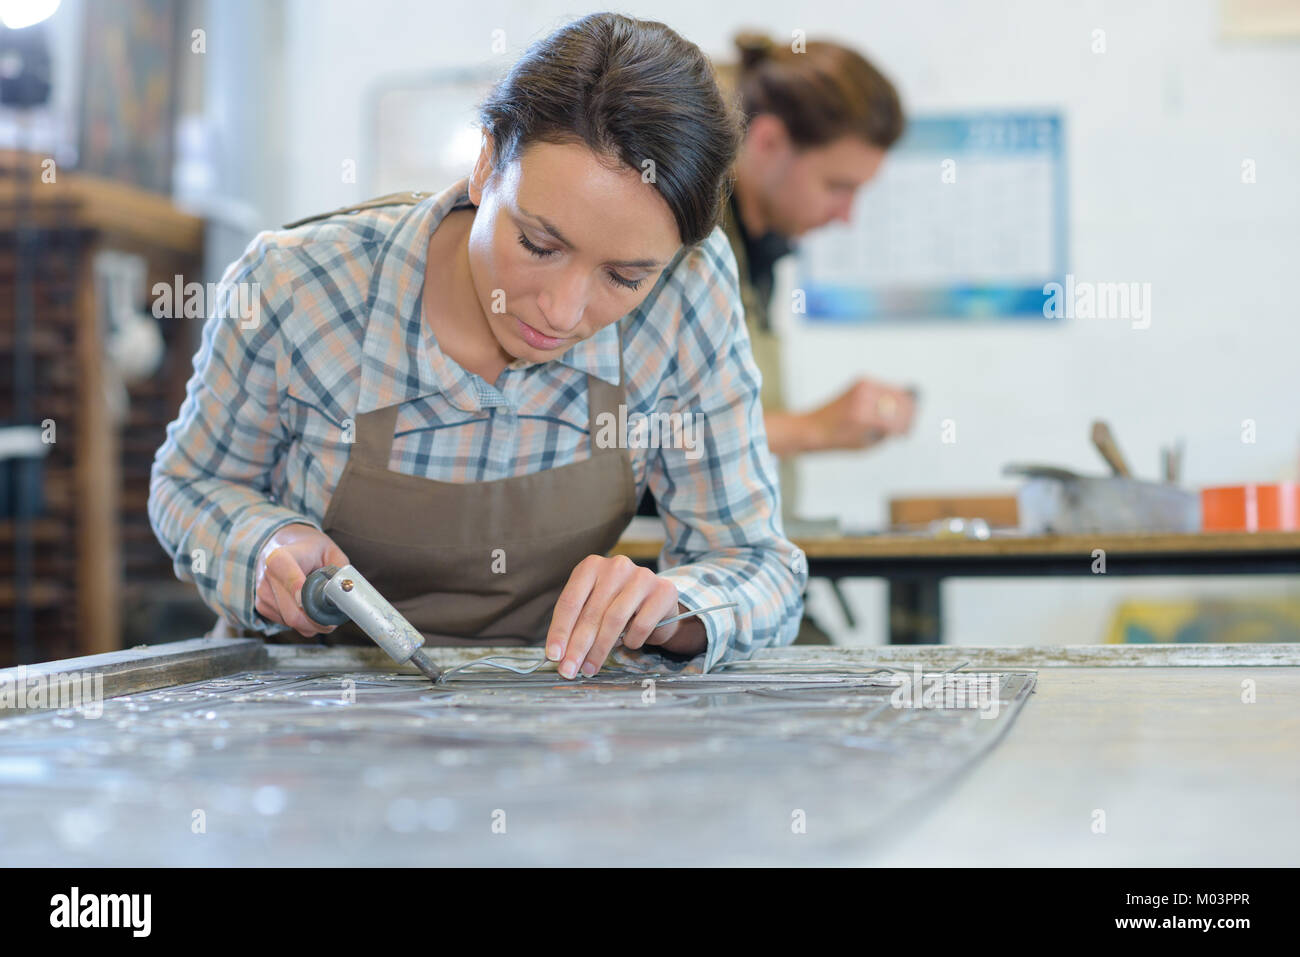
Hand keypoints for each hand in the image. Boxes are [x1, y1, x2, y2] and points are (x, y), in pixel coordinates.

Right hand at [254, 523, 350, 636]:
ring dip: (312, 622)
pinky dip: (302, 621)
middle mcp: (268, 577)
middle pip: (292, 613)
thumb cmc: (308, 548)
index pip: (288, 577)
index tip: (307, 600)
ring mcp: (263, 594)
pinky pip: (287, 624)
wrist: (281, 545)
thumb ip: (340, 569)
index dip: (298, 590)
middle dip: (318, 620)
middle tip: (335, 619)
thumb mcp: (329, 550)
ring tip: (320, 604)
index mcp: (281, 558)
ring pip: (292, 623)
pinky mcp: (262, 607)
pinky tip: (306, 605)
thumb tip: (348, 590)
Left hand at [545, 555, 705, 677]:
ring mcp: (641, 576)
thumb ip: (576, 625)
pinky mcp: (663, 591)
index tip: (553, 656)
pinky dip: (631, 641)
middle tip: (569, 670)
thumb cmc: (619, 608)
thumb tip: (558, 655)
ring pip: (614, 620)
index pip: (570, 602)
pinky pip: (641, 625)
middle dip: (577, 647)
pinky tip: (629, 644)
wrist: (658, 606)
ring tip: (591, 667)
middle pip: (590, 613)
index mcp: (591, 566)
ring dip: (600, 649)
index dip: (560, 631)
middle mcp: (616, 566)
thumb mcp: (593, 610)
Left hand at [806, 377, 915, 450]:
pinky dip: (889, 398)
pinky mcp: (861, 381)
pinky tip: (884, 409)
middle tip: (906, 424)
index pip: (899, 418)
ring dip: (899, 405)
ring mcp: (862, 386)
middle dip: (907, 413)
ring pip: (896, 393)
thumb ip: (888, 433)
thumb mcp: (867, 444)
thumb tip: (906, 420)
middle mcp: (864, 398)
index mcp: (865, 416)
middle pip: (901, 401)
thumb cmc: (839, 440)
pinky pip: (885, 388)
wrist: (813, 427)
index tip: (907, 432)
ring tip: (896, 418)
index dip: (907, 426)